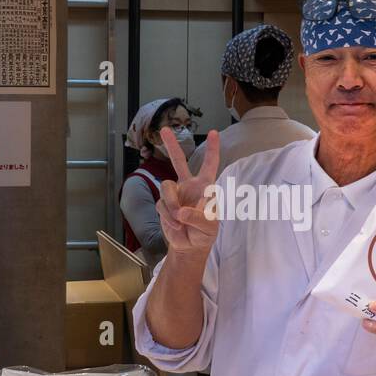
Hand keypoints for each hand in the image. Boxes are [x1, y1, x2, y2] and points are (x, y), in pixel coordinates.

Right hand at [156, 127, 220, 254]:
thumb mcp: (209, 228)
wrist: (190, 245)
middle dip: (171, 145)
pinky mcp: (164, 204)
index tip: (214, 133)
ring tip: (179, 220)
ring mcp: (175, 194)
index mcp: (205, 186)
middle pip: (178, 161)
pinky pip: (161, 205)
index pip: (209, 165)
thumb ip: (198, 217)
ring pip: (166, 187)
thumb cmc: (204, 233)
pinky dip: (168, 217)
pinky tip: (175, 225)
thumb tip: (181, 211)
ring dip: (172, 205)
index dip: (212, 149)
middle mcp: (188, 186)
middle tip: (164, 129)